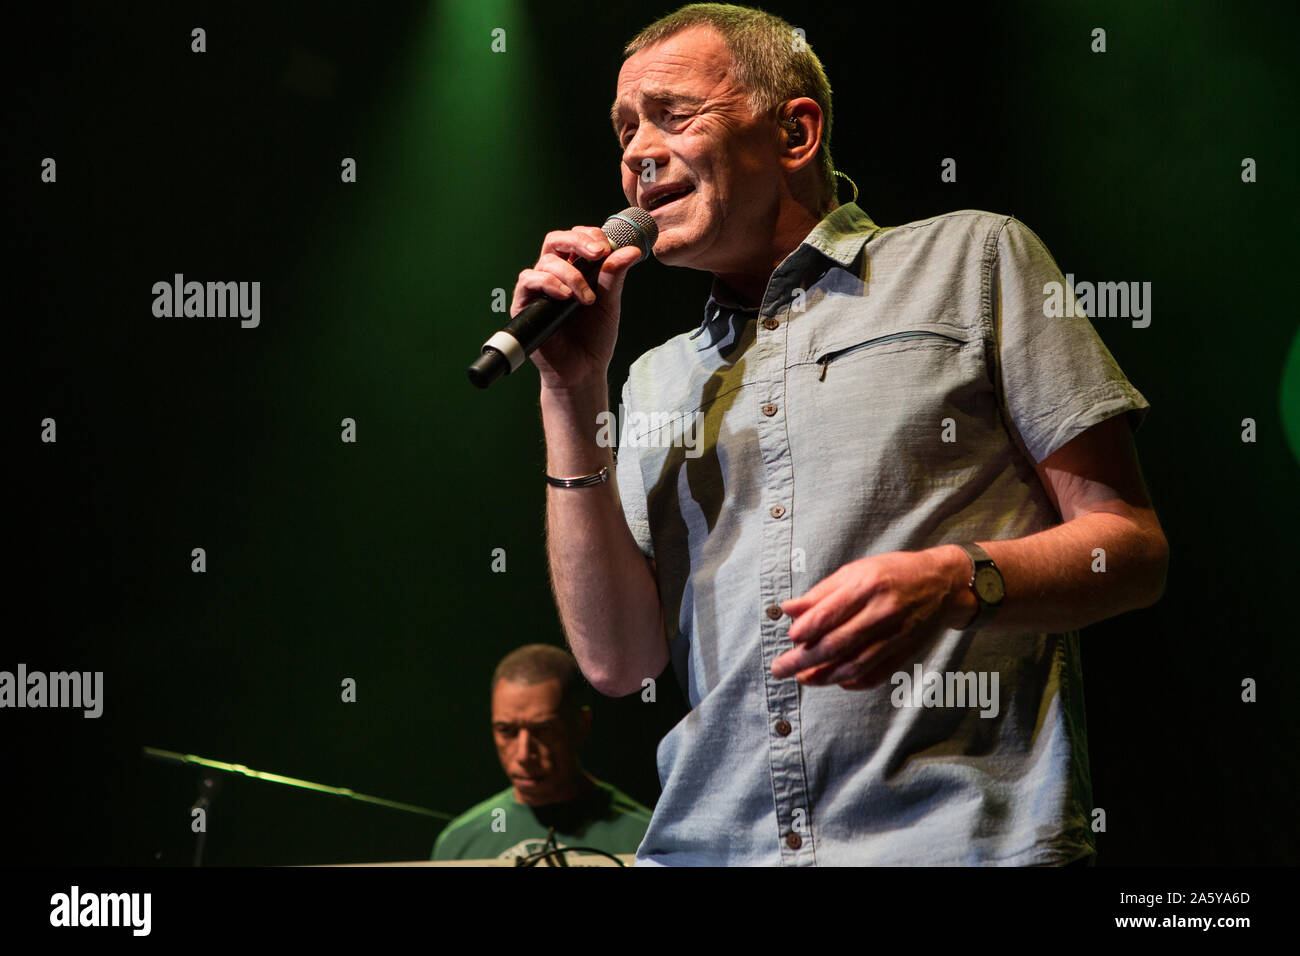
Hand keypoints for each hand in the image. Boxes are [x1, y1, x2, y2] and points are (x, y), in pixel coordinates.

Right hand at [511, 225, 644, 390]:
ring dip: (571, 275)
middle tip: (597, 253)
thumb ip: (614, 275)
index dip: (589, 235)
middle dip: (577, 241)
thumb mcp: (610, 303)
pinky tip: (565, 296)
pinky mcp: (524, 304)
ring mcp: (538, 289)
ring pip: (546, 262)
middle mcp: (554, 275)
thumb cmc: (594, 337)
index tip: (607, 247)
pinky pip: (528, 280)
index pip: (575, 238)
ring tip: (587, 299)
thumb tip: (630, 249)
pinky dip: (548, 283)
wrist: (583, 369)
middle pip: (556, 240)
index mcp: (574, 269)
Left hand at [770, 546, 974, 689]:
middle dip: (803, 660)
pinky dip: (853, 682)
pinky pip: (875, 674)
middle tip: (780, 669)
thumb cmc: (893, 572)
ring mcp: (895, 636)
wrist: (943, 584)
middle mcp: (882, 612)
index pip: (828, 615)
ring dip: (824, 676)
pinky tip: (836, 682)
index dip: (805, 631)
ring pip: (854, 665)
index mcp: (867, 586)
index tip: (790, 638)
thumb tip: (788, 609)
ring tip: (803, 679)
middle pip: (836, 644)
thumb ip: (821, 593)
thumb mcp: (856, 571)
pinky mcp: (904, 652)